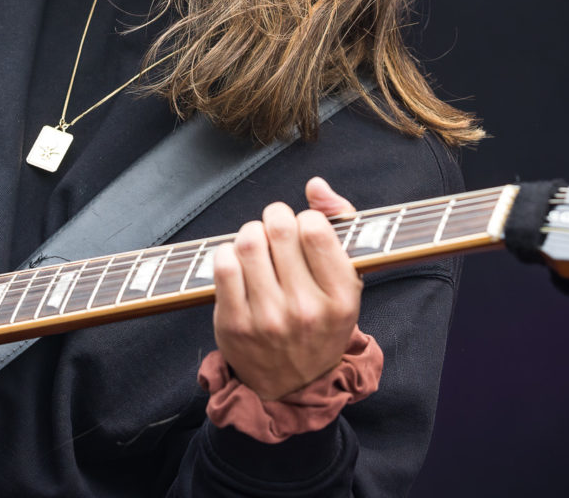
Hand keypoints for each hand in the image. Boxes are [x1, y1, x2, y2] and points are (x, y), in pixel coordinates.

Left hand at [211, 176, 361, 399]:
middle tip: (275, 230)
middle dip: (274, 219)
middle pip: (278, 230)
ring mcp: (268, 319)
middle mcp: (306, 309)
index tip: (303, 231)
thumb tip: (315, 185)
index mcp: (341, 297)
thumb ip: (340, 223)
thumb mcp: (345, 279)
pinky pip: (223, 265)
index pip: (315, 229)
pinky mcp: (234, 325)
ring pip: (247, 243)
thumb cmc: (320, 319)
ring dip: (250, 234)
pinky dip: (227, 253)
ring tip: (257, 246)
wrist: (293, 383)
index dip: (304, 219)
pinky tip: (238, 263)